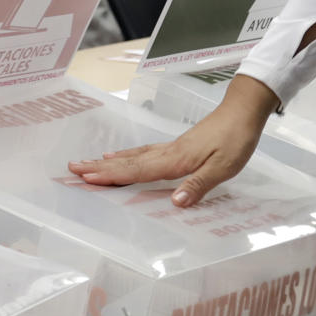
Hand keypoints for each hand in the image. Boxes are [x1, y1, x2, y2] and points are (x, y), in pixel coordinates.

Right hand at [68, 76, 276, 206]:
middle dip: (99, 167)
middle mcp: (167, 153)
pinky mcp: (176, 146)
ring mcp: (170, 148)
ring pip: (132, 156)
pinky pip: (143, 152)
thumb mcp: (223, 167)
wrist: (243, 112)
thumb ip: (198, 185)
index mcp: (175, 160)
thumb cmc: (236, 140)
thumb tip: (175, 203)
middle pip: (127, 162)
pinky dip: (126, 154)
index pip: (138, 170)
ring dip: (108, 162)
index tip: (87, 178)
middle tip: (72, 169)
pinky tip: (118, 154)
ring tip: (87, 164)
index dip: (112, 176)